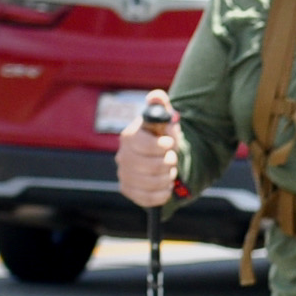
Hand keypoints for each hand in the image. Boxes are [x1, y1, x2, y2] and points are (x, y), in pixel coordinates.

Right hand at [114, 90, 179, 209]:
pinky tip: (166, 185)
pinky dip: (163, 193)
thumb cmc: (163, 136)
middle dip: (169, 163)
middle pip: (151, 166)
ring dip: (168, 177)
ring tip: (169, 171)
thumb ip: (161, 106)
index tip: (170, 144)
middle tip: (172, 158)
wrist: (163, 157)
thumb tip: (155, 96)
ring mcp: (124, 175)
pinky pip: (149, 199)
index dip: (163, 146)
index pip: (144, 145)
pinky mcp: (128, 191)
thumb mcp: (165, 119)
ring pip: (152, 183)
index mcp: (129, 137)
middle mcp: (123, 156)